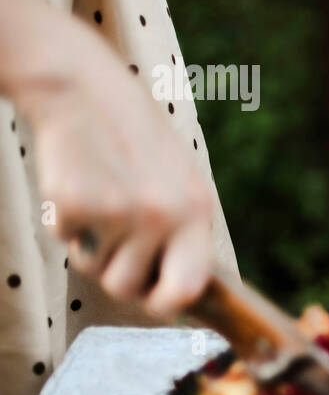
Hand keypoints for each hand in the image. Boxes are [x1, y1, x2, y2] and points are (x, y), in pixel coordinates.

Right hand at [0, 0, 216, 321]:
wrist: (84, 89)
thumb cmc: (135, 140)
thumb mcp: (181, 181)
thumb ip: (183, 232)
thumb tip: (180, 295)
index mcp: (196, 211)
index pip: (188, 288)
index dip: (167, 306)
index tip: (155, 302)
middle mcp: (161, 216)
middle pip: (129, 288)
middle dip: (118, 275)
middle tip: (116, 243)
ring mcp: (117, 212)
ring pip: (94, 268)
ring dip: (91, 248)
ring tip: (102, 202)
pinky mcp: (74, 205)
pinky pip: (65, 241)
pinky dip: (66, 222)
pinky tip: (79, 183)